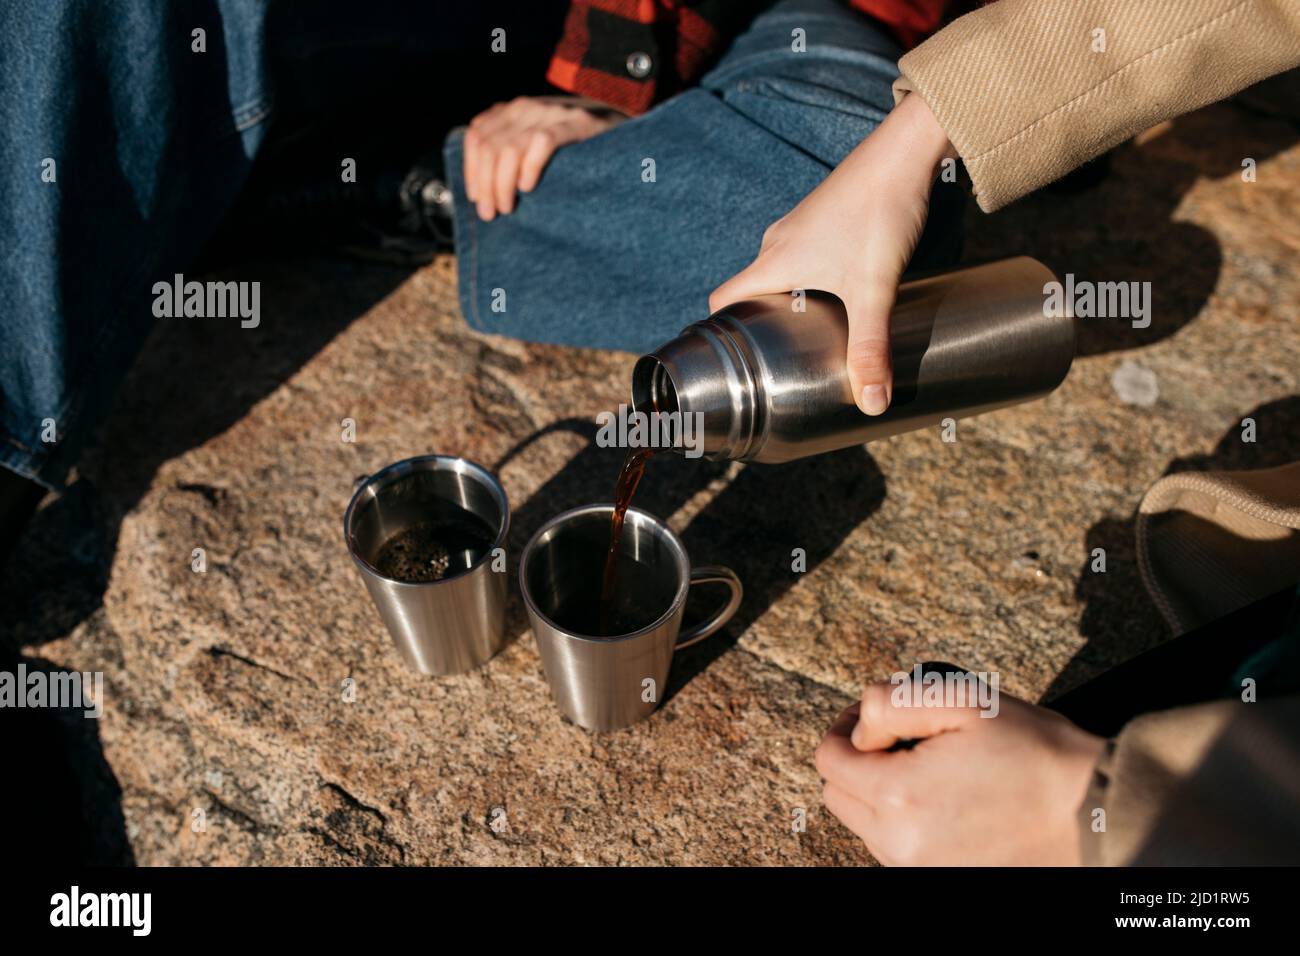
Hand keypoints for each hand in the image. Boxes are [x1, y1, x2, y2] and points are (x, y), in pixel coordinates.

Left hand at [463, 96, 623, 220]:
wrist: (620, 125)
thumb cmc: (575, 146)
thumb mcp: (535, 142)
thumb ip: (510, 151)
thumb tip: (480, 188)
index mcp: (512, 110)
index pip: (476, 136)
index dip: (471, 170)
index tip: (476, 198)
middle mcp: (527, 107)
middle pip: (489, 147)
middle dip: (485, 186)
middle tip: (491, 213)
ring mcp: (550, 113)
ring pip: (508, 149)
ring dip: (502, 184)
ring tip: (509, 207)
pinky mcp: (574, 123)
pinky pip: (541, 143)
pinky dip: (530, 167)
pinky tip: (529, 186)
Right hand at [710, 93, 955, 414]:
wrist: (906, 150)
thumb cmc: (880, 213)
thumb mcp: (874, 289)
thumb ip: (870, 347)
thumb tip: (871, 404)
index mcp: (772, 262)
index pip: (721, 300)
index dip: (720, 333)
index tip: (734, 361)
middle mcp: (777, 243)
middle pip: (750, 292)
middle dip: (761, 325)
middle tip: (781, 359)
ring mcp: (800, 228)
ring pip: (779, 274)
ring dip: (788, 301)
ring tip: (812, 334)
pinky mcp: (824, 218)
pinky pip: (801, 257)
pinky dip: (809, 280)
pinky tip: (840, 295)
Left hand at [815, 678, 1105, 865]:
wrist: (1094, 814)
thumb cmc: (1033, 751)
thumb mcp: (961, 701)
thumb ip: (891, 701)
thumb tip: (860, 726)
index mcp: (899, 796)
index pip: (828, 760)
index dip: (846, 727)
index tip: (879, 716)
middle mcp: (899, 845)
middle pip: (838, 794)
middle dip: (858, 758)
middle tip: (902, 735)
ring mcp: (919, 870)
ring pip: (863, 822)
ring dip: (879, 790)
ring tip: (929, 764)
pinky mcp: (940, 880)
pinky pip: (894, 846)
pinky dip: (903, 818)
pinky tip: (944, 796)